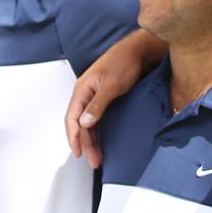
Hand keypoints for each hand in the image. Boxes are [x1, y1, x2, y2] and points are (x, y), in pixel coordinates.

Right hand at [64, 32, 154, 166]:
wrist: (139, 51)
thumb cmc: (124, 63)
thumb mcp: (111, 85)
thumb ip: (97, 105)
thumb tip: (85, 123)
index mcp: (82, 89)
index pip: (72, 118)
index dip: (74, 137)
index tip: (79, 153)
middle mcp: (85, 94)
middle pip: (80, 124)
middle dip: (84, 144)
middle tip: (93, 161)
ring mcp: (94, 97)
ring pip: (88, 124)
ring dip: (91, 141)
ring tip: (97, 157)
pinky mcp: (104, 98)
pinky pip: (96, 120)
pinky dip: (97, 133)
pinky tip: (101, 142)